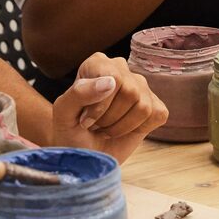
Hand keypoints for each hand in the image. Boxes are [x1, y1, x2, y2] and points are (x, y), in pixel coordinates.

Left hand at [50, 53, 169, 162]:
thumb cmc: (70, 131)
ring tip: (106, 128)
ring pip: (143, 106)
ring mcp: (141, 87)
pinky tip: (123, 129)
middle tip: (95, 126)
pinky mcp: (155, 106)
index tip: (85, 121)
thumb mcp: (62, 113)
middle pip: (130, 92)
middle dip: (109, 118)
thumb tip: (111, 81)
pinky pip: (156, 116)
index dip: (100, 106)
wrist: (83, 154)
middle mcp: (122, 69)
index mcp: (98, 63)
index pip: (113, 77)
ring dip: (120, 127)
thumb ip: (79, 93)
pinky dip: (137, 129)